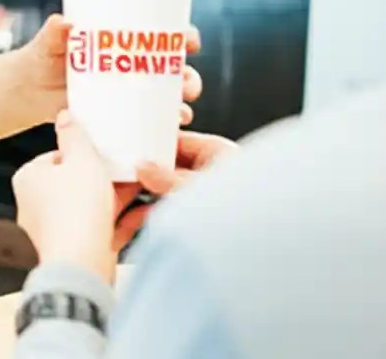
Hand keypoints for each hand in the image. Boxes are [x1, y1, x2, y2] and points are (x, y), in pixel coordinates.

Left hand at [12, 111, 135, 282]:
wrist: (83, 265)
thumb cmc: (76, 211)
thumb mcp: (81, 159)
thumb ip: (74, 135)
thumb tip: (64, 116)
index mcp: (28, 179)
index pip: (57, 156)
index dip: (84, 153)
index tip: (103, 151)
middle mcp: (36, 206)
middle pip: (76, 181)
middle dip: (105, 176)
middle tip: (128, 167)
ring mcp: (56, 230)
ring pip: (91, 206)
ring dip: (117, 197)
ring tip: (144, 185)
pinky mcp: (76, 249)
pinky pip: (101, 228)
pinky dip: (121, 221)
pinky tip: (146, 211)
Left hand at [19, 15, 204, 125]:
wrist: (27, 88)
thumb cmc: (41, 56)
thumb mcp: (49, 42)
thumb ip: (55, 32)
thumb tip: (63, 23)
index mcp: (122, 39)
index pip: (162, 32)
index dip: (183, 35)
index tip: (190, 41)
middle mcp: (132, 64)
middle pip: (173, 67)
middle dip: (188, 76)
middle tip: (186, 84)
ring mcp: (128, 91)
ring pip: (166, 95)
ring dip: (181, 102)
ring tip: (181, 111)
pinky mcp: (119, 115)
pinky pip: (147, 121)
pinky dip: (163, 125)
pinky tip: (170, 129)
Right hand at [112, 131, 238, 240]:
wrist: (271, 246)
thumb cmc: (248, 211)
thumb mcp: (197, 189)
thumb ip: (167, 178)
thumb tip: (142, 167)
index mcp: (217, 153)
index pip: (177, 141)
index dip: (152, 144)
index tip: (129, 148)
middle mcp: (210, 172)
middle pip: (166, 167)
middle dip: (141, 175)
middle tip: (116, 177)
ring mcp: (202, 198)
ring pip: (163, 193)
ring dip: (140, 200)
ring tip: (115, 204)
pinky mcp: (196, 222)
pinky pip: (166, 214)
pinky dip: (147, 218)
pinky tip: (126, 223)